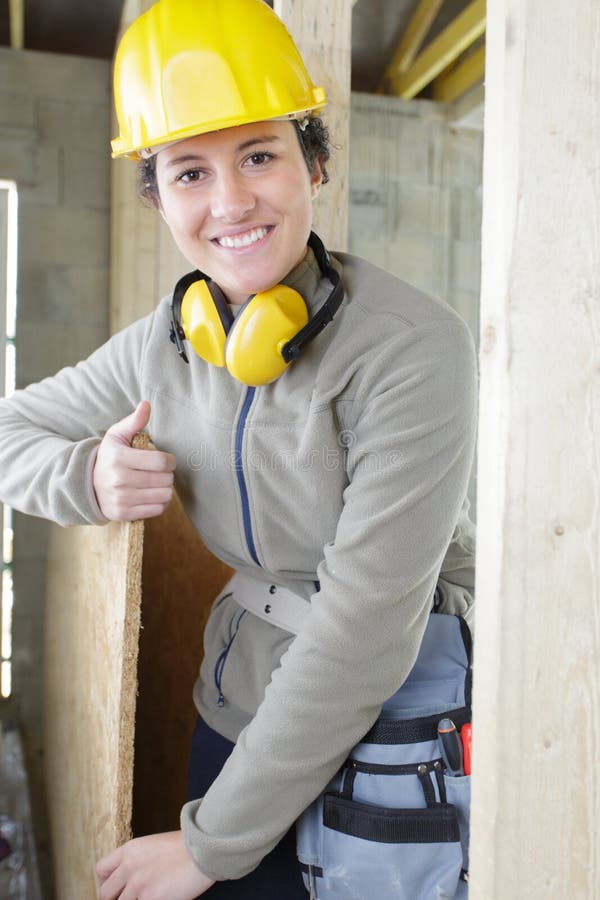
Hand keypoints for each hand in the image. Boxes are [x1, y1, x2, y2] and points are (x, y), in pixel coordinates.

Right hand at [93, 401, 175, 520]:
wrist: (88, 484)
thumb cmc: (110, 456)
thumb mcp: (117, 435)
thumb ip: (134, 421)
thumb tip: (146, 404)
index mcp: (118, 458)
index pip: (160, 462)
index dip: (170, 461)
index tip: (168, 461)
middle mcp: (118, 479)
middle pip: (164, 479)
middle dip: (169, 475)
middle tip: (162, 472)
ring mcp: (120, 498)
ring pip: (163, 496)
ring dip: (166, 489)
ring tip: (159, 483)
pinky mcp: (123, 514)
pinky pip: (157, 510)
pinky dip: (161, 503)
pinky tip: (153, 495)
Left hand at [96, 830, 215, 899]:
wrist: (203, 848)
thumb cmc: (184, 847)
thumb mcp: (153, 845)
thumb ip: (137, 861)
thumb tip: (130, 879)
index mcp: (129, 851)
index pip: (101, 870)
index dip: (108, 882)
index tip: (118, 888)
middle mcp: (128, 867)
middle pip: (105, 894)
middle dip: (116, 899)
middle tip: (133, 897)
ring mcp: (138, 885)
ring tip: (152, 895)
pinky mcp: (150, 898)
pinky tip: (161, 897)